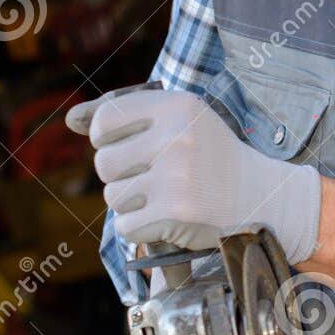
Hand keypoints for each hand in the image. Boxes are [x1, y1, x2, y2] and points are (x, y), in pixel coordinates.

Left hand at [65, 87, 321, 262]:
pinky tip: (167, 219)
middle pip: (104, 163)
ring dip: (132, 204)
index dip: (104, 138)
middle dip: (121, 177)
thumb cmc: (213, 158)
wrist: (264, 199)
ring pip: (113, 197)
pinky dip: (141, 229)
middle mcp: (177, 137)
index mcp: (178, 106)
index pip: (106, 119)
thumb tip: (71, 119)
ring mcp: (176, 176)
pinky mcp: (176, 213)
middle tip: (153, 179)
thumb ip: (127, 115)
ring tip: (165, 198)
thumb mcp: (182, 121)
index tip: (124, 147)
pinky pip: (126, 226)